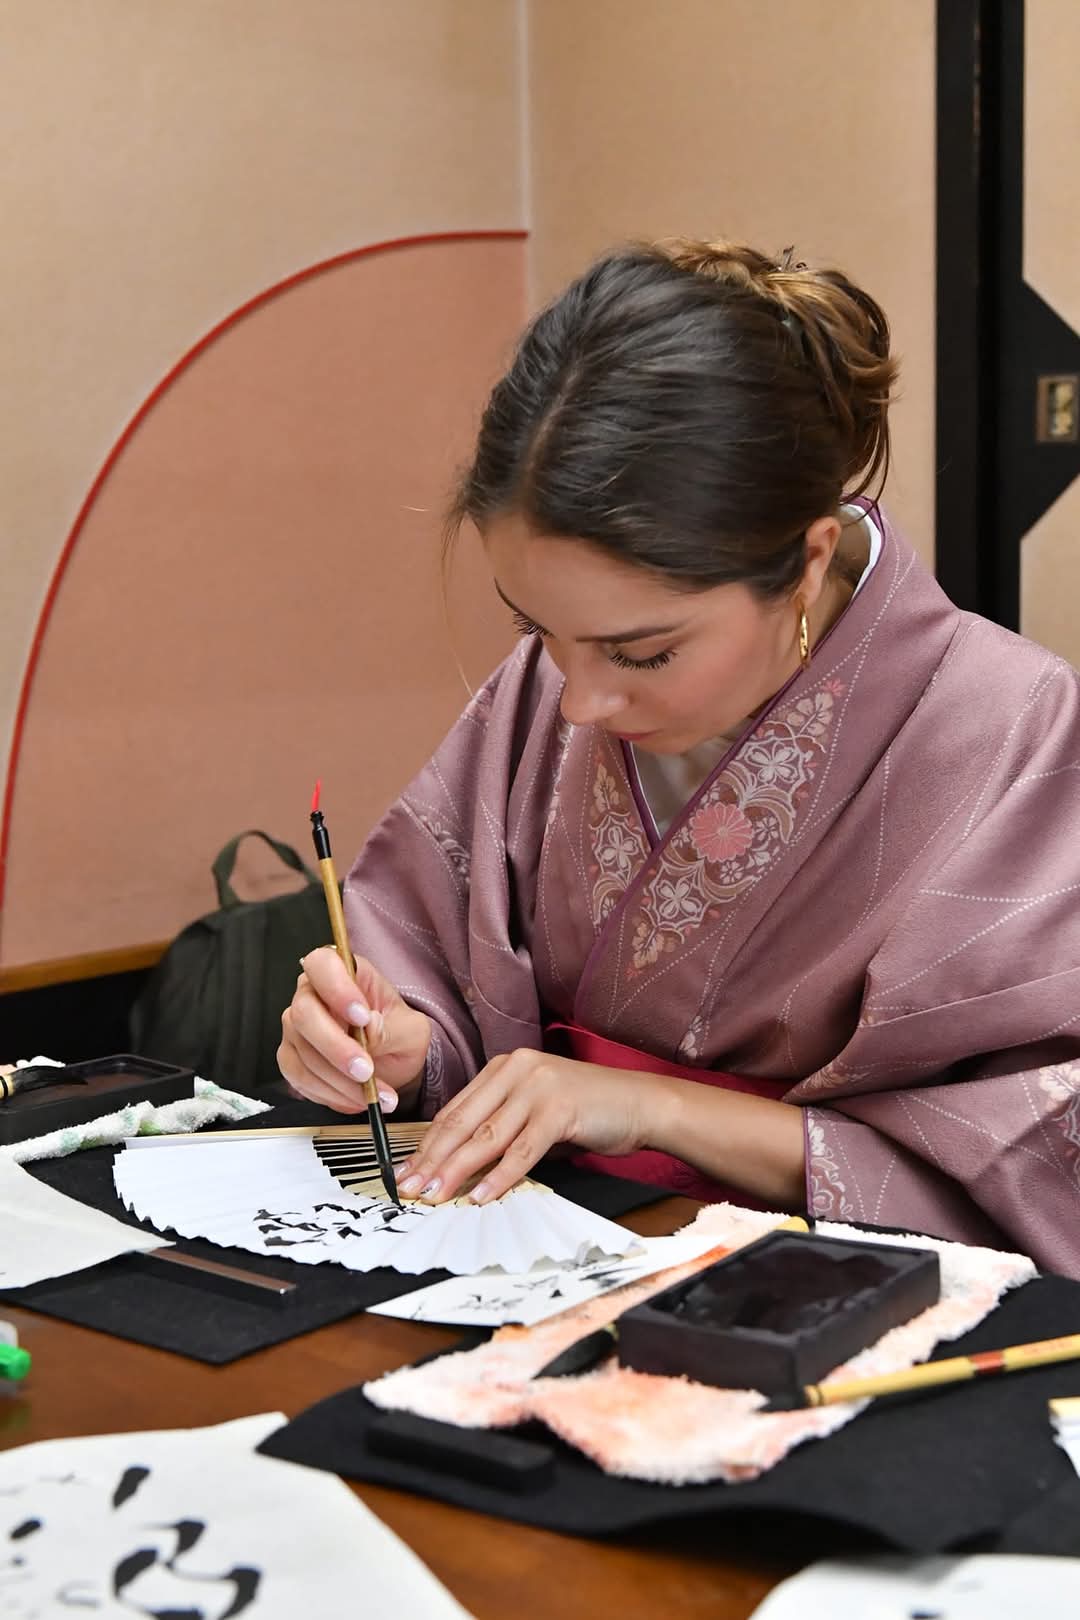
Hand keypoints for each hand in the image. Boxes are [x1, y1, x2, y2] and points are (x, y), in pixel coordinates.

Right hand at [277, 945, 430, 1114]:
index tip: (361, 1017)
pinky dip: (328, 1093)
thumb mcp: (411, 1031)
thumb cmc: (399, 1035)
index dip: (336, 989)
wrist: (393, 1064)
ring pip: (302, 1051)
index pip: (323, 964)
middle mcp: (313, 995)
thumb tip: (370, 1027)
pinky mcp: (292, 1057)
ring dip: (338, 1079)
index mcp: (345, 973)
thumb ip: (391, 1028)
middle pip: (304, 1013)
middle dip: (336, 1047)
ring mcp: (298, 1027)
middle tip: (365, 1070)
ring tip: (372, 1092)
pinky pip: (298, 1076)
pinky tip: (354, 1097)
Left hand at [396, 1050, 656, 1203]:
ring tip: (435, 1195)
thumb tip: (458, 1164)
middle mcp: (517, 1069)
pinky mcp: (560, 1108)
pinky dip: (500, 1176)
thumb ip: (500, 1127)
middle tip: (409, 1188)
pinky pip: (522, 1149)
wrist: (640, 1103)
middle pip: (463, 1121)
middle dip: (432, 1159)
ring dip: (457, 1170)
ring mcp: (538, 1086)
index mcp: (505, 1066)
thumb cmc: (587, 1110)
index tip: (406, 1172)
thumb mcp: (534, 1110)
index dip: (428, 1144)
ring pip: (487, 1136)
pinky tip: (481, 1195)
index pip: (455, 1110)